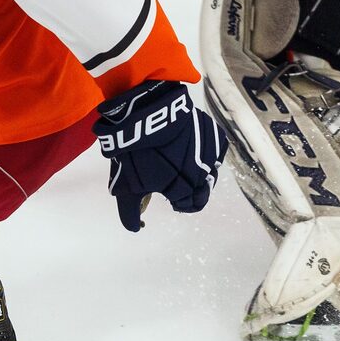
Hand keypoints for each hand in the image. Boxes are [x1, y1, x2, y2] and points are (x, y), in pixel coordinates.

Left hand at [93, 80, 225, 231]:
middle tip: (174, 177)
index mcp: (182, 189)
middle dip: (189, 188)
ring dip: (197, 170)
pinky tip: (190, 146)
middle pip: (202, 190)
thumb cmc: (134, 153)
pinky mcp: (213, 135)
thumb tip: (138, 229)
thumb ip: (131, 214)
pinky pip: (214, 150)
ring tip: (180, 159)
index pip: (189, 205)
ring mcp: (209, 154)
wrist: (145, 111)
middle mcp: (201, 174)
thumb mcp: (125, 187)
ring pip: (209, 170)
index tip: (171, 197)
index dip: (179, 203)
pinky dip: (205, 151)